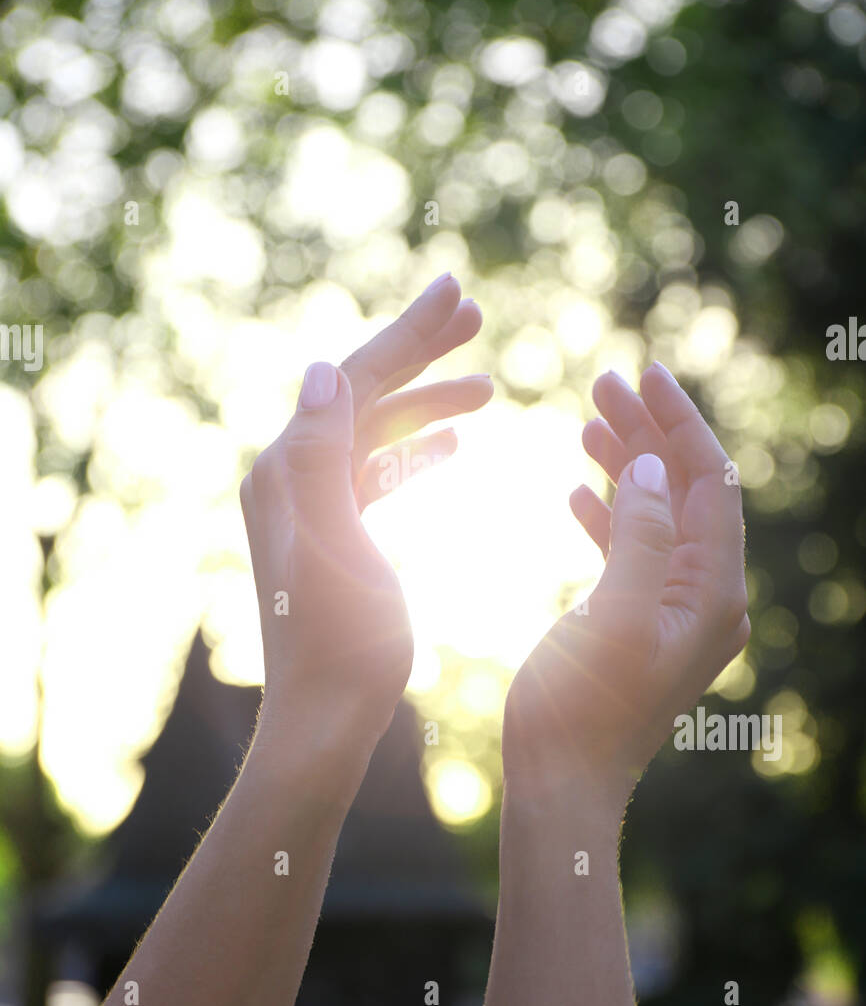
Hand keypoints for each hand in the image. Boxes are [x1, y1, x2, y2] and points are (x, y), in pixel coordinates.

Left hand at [241, 273, 492, 747]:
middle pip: (364, 393)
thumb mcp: (333, 543)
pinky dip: (416, 451)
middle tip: (474, 314)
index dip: (409, 334)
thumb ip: (321, 455)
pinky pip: (378, 473)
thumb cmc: (338, 640)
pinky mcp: (336, 535)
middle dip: (420, 352)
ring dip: (428, 403)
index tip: (459, 291)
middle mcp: (292, 477)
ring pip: (376, 431)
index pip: (355, 380)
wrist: (327, 714)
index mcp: (289, 470)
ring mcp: (313, 506)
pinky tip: (456, 445)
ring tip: (487, 386)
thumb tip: (327, 369)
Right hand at [503, 362, 748, 814]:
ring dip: (627, 464)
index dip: (680, 423)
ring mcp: (673, 610)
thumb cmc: (582, 711)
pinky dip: (610, 511)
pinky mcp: (638, 622)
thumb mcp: (615, 619)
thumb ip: (642, 539)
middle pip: (686, 490)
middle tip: (604, 384)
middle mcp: (706, 597)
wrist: (561, 783)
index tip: (644, 373)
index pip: (711, 483)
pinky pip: (633, 548)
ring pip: (657, 514)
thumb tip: (656, 471)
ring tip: (587, 420)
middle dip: (650, 433)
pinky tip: (580, 487)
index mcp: (714, 593)